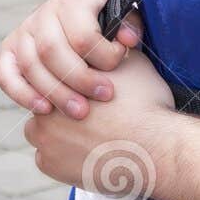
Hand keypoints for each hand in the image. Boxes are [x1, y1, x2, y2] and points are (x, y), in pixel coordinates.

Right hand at [0, 0, 142, 118]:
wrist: (78, 20)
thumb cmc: (106, 28)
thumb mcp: (122, 20)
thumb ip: (129, 27)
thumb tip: (127, 40)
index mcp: (72, 2)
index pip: (82, 34)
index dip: (103, 55)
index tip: (120, 65)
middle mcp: (43, 13)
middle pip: (53, 50)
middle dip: (80, 79)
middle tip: (104, 96)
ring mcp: (23, 32)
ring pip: (32, 65)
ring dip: (56, 92)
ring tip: (81, 113)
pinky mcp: (9, 51)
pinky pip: (7, 75)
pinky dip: (23, 94)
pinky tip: (45, 110)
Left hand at [22, 48, 174, 193]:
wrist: (155, 151)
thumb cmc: (146, 106)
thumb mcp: (132, 64)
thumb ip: (109, 50)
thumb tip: (112, 36)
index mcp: (63, 78)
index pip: (54, 74)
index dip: (72, 83)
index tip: (88, 94)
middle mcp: (47, 104)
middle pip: (47, 102)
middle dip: (63, 108)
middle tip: (91, 116)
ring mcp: (44, 136)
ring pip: (44, 132)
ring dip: (59, 134)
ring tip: (90, 137)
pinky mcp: (49, 164)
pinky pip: (49, 159)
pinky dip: (64, 160)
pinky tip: (88, 155)